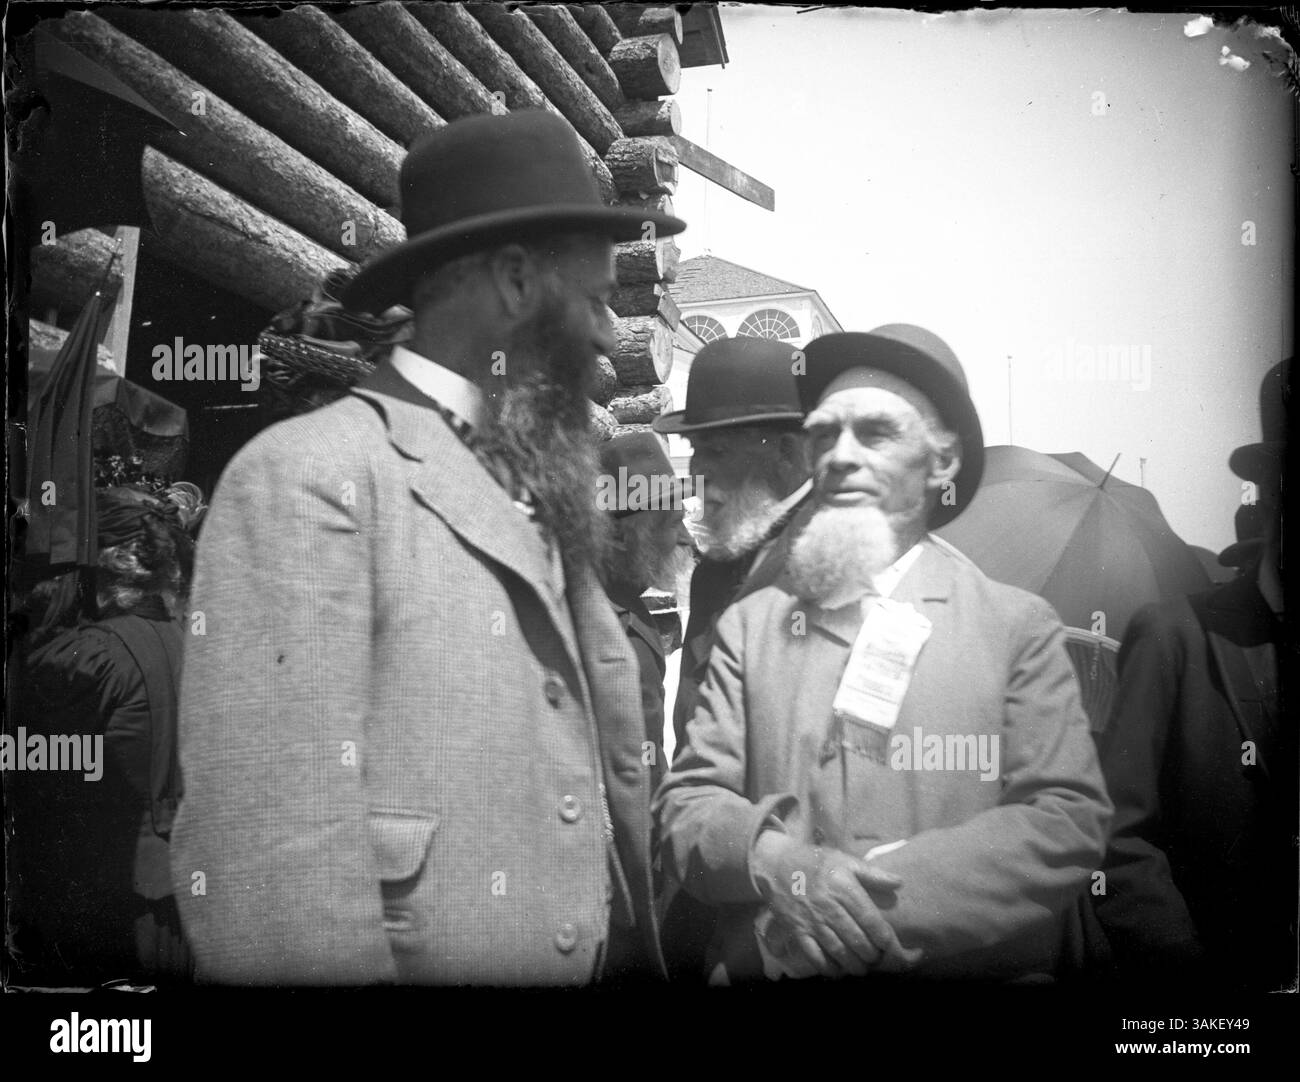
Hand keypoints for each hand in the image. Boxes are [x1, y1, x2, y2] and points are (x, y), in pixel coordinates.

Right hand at [751, 831, 914, 976]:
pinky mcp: (797, 930)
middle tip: (878, 959)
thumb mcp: (844, 861)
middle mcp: (829, 907)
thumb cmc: (815, 862)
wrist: (776, 864)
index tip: (894, 947)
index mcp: (844, 888)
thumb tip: (899, 883)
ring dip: (854, 965)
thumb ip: (873, 874)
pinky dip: (828, 968)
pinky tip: (838, 971)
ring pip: (838, 951)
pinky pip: (815, 955)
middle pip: (857, 940)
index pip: (871, 920)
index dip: (885, 939)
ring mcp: (812, 921)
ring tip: (862, 968)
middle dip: (872, 955)